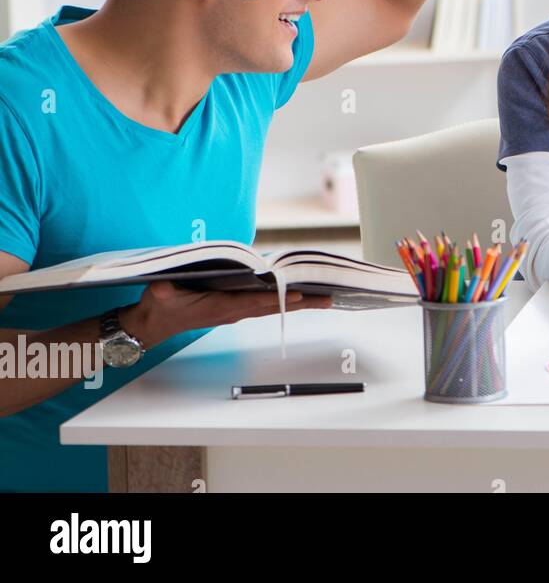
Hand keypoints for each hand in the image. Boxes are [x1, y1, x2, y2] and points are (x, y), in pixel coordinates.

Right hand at [121, 281, 332, 348]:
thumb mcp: (159, 296)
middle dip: (303, 302)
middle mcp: (234, 311)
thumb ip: (163, 291)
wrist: (155, 323)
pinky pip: (266, 305)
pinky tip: (300, 296)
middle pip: (275, 306)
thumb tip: (164, 287)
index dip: (279, 297)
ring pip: (274, 307)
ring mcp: (237, 312)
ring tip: (325, 298)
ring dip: (300, 302)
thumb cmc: (159, 306)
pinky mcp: (236, 309)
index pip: (256, 301)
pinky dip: (285, 300)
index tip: (302, 293)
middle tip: (330, 298)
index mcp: (221, 307)